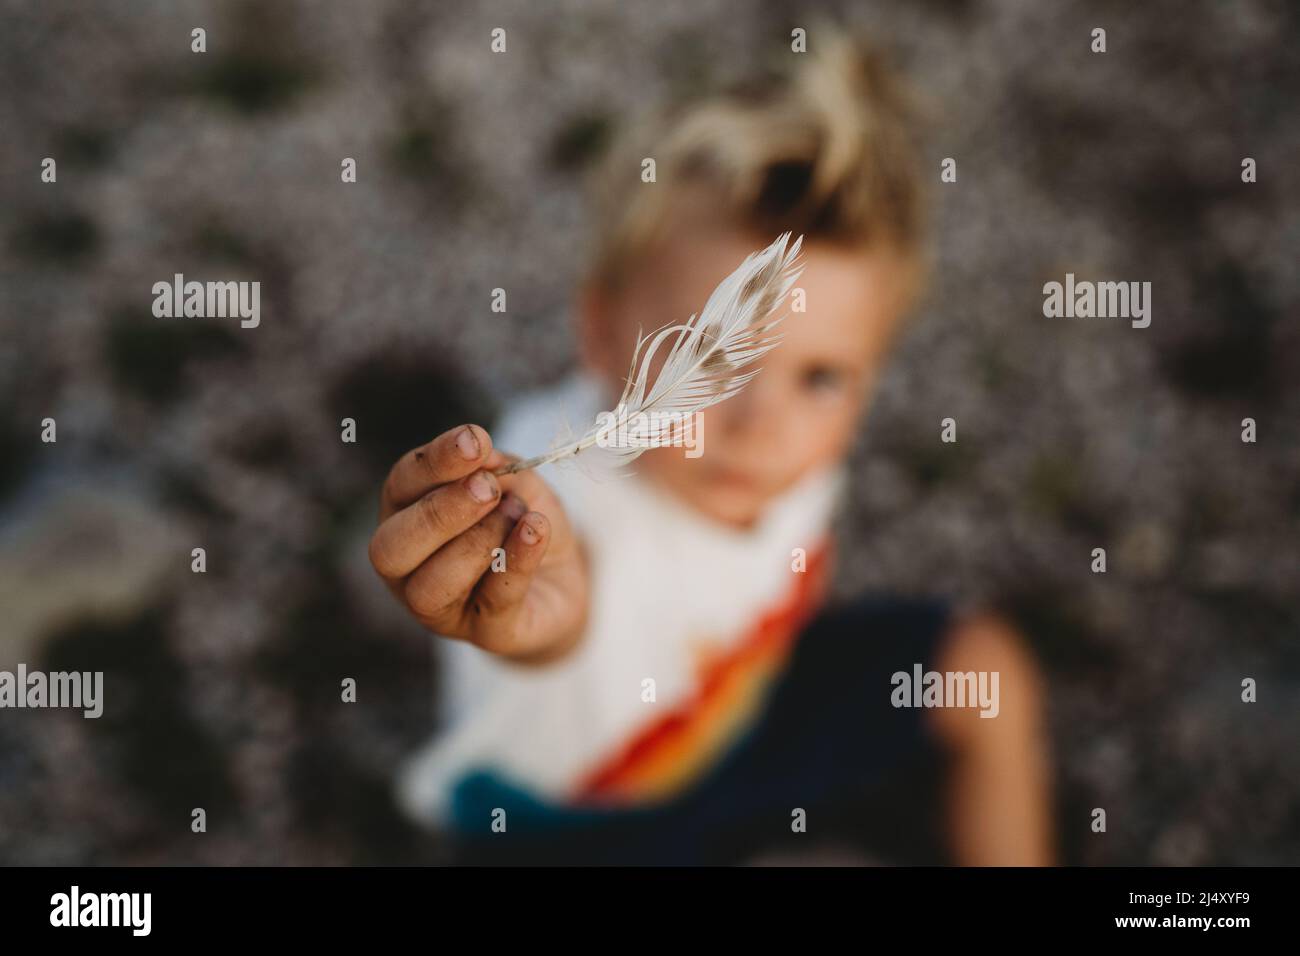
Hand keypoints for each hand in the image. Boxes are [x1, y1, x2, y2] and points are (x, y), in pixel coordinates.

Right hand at [369, 424, 588, 662]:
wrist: (563, 578)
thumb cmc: (522, 522)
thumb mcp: (514, 483)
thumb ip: (496, 468)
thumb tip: (479, 454)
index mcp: (404, 515)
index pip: (401, 485)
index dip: (435, 462)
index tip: (475, 440)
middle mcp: (407, 567)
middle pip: (392, 546)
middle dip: (440, 512)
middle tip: (487, 489)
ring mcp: (440, 608)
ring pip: (432, 585)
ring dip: (478, 542)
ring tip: (519, 514)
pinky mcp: (487, 635)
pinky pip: (493, 603)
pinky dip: (516, 562)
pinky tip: (536, 531)